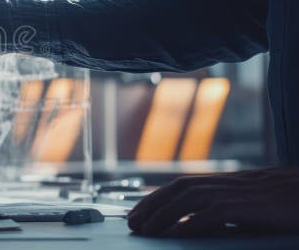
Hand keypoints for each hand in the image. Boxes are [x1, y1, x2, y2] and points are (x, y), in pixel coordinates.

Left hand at [127, 167, 298, 236]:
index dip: (158, 197)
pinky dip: (195, 221)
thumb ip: (231, 210)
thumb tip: (196, 224)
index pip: (184, 184)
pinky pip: (217, 211)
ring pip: (191, 197)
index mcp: (232, 181)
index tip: (138, 212)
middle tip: (132, 223)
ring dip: (164, 214)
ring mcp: (243, 191)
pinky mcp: (256, 205)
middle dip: (151, 204)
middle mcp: (232, 182)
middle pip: (180, 188)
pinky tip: (179, 232)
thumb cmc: (296, 203)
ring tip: (146, 230)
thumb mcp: (259, 205)